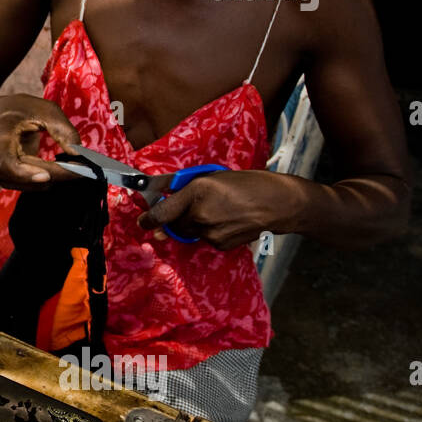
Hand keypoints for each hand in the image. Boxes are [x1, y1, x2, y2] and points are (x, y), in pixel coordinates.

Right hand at [0, 95, 81, 189]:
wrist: (2, 116)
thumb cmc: (24, 110)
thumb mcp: (46, 110)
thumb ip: (62, 130)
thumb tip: (78, 155)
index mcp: (0, 136)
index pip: (6, 163)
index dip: (25, 174)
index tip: (48, 176)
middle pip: (22, 176)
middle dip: (54, 175)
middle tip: (83, 171)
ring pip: (27, 185)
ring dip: (53, 178)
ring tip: (74, 168)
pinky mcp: (6, 179)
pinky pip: (29, 185)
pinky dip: (47, 180)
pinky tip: (62, 171)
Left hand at [137, 169, 297, 248]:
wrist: (279, 204)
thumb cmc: (247, 184)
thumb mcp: (212, 176)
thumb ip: (184, 186)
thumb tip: (160, 191)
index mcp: (197, 192)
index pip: (162, 212)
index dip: (148, 219)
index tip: (142, 222)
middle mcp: (200, 214)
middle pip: (173, 224)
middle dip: (174, 219)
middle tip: (189, 209)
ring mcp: (210, 232)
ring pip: (189, 232)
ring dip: (193, 224)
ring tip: (216, 211)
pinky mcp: (220, 244)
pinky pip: (204, 239)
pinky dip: (208, 231)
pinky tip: (226, 221)